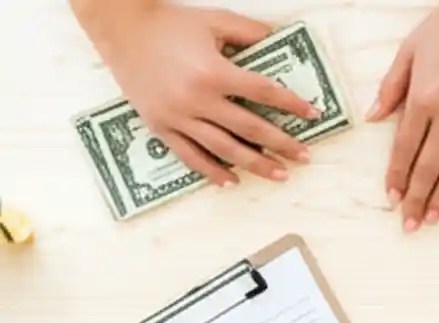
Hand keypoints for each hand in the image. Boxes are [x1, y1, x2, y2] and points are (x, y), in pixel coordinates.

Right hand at [82, 3, 318, 185]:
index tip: (313, 115)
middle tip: (305, 156)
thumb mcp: (215, 20)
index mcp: (214, 72)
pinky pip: (190, 156)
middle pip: (250, 129)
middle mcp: (197, 99)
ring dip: (255, 164)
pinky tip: (233, 182)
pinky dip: (212, 171)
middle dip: (282, 145)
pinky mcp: (159, 126)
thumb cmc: (171, 22)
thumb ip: (251, 33)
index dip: (292, 105)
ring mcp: (177, 117)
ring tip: (280, 174)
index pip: (265, 93)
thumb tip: (282, 39)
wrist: (120, 27)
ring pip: (224, 149)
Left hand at [369, 0, 438, 231]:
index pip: (405, 148)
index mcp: (423, 98)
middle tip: (410, 224)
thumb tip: (373, 119)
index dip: (397, 176)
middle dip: (418, 198)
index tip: (392, 199)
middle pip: (430, 166)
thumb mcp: (408, 51)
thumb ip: (391, 88)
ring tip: (434, 218)